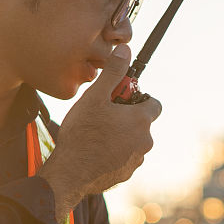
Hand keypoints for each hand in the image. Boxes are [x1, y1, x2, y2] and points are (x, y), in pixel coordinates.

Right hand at [40, 44, 161, 219]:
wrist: (70, 173)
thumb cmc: (82, 133)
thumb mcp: (95, 97)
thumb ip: (113, 72)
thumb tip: (125, 49)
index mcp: (141, 119)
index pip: (154, 103)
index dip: (139, 98)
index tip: (122, 98)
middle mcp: (145, 141)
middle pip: (142, 122)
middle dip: (127, 117)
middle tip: (104, 114)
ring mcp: (136, 159)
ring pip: (133, 141)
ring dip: (121, 135)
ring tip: (97, 133)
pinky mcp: (126, 173)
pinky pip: (125, 158)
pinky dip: (115, 153)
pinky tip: (95, 151)